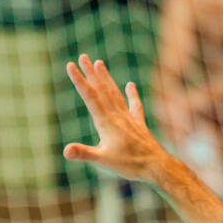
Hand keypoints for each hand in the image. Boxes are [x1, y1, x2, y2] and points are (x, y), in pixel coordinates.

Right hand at [63, 54, 167, 182]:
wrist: (156, 165)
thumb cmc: (129, 164)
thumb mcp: (103, 160)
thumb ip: (83, 153)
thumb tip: (65, 151)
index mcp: (106, 122)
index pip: (89, 97)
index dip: (79, 80)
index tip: (70, 65)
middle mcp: (117, 116)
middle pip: (102, 90)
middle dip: (91, 73)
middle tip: (82, 56)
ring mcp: (128, 118)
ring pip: (115, 93)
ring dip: (106, 78)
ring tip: (100, 63)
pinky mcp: (138, 124)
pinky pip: (134, 105)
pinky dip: (132, 95)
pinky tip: (130, 85)